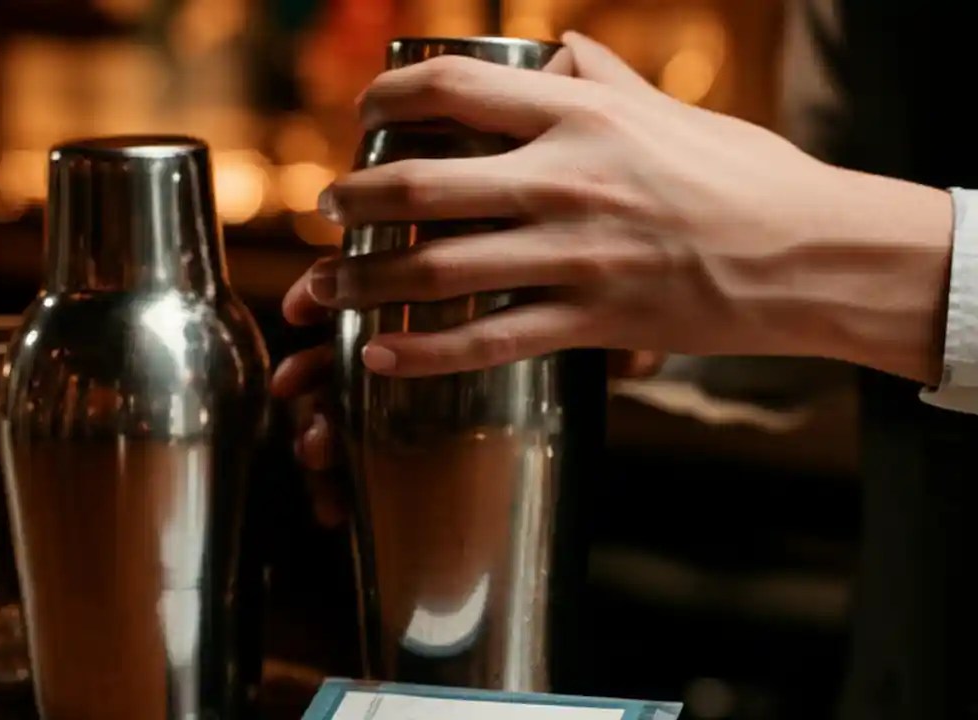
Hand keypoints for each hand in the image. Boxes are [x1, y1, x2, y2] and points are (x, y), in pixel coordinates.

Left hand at [300, 32, 951, 384]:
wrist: (816, 254)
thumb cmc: (746, 176)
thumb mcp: (671, 111)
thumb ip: (602, 78)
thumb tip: (558, 49)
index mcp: (582, 115)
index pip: (453, 88)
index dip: (387, 97)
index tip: (361, 115)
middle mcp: (567, 179)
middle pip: (420, 185)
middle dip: (351, 200)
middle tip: (324, 210)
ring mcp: (577, 255)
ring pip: (439, 271)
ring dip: (365, 282)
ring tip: (323, 288)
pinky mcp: (593, 321)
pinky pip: (488, 342)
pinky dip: (424, 353)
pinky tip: (380, 357)